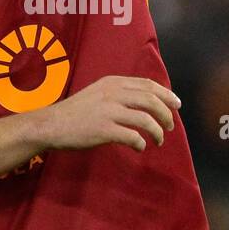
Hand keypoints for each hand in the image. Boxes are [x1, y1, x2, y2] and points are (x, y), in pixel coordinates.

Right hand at [36, 75, 180, 152]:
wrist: (52, 124)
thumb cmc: (76, 111)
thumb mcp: (98, 93)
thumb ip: (119, 94)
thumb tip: (147, 103)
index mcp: (113, 82)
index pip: (148, 85)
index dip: (166, 95)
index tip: (176, 105)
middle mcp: (113, 93)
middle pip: (151, 101)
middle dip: (166, 114)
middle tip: (170, 126)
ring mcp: (108, 111)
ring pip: (145, 119)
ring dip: (157, 131)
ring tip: (158, 140)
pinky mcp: (104, 130)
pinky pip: (132, 136)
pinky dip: (140, 143)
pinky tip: (139, 147)